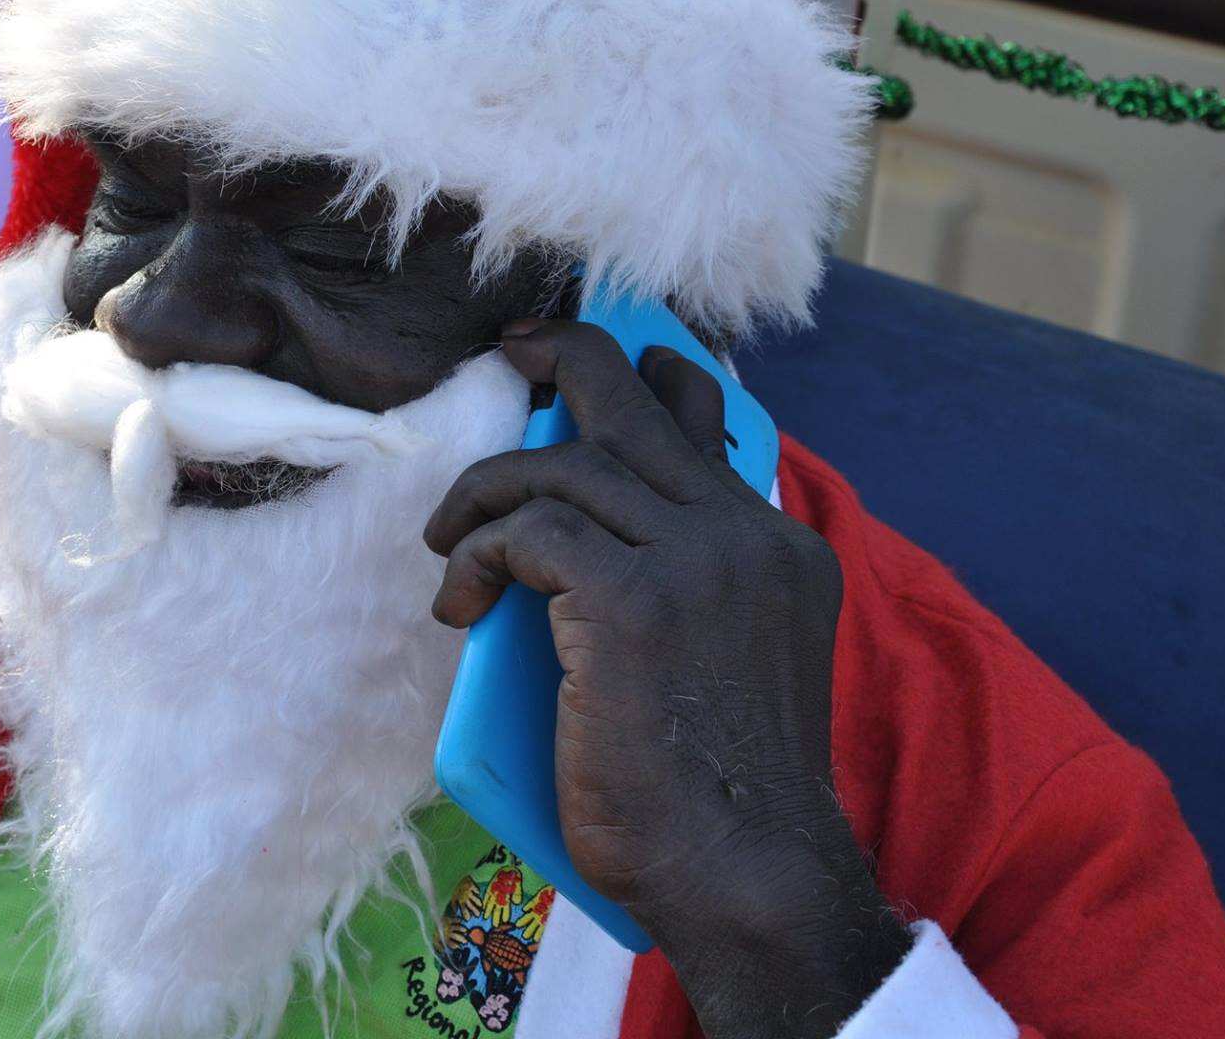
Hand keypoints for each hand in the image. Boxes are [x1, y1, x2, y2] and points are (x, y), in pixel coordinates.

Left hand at [424, 320, 910, 1038]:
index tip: (564, 365)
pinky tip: (457, 604)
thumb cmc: (715, 789)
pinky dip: (476, 555)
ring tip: (447, 543)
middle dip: (562, 356)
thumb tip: (578, 538)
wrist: (746, 872)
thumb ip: (684, 584)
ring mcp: (695, 561)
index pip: (706, 413)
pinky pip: (527, 534)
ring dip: (485, 494)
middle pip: (636, 398)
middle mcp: (745, 534)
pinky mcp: (632, 602)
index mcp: (777, 545)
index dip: (635, 371)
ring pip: (562, 466)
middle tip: (510, 353)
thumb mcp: (724, 657)